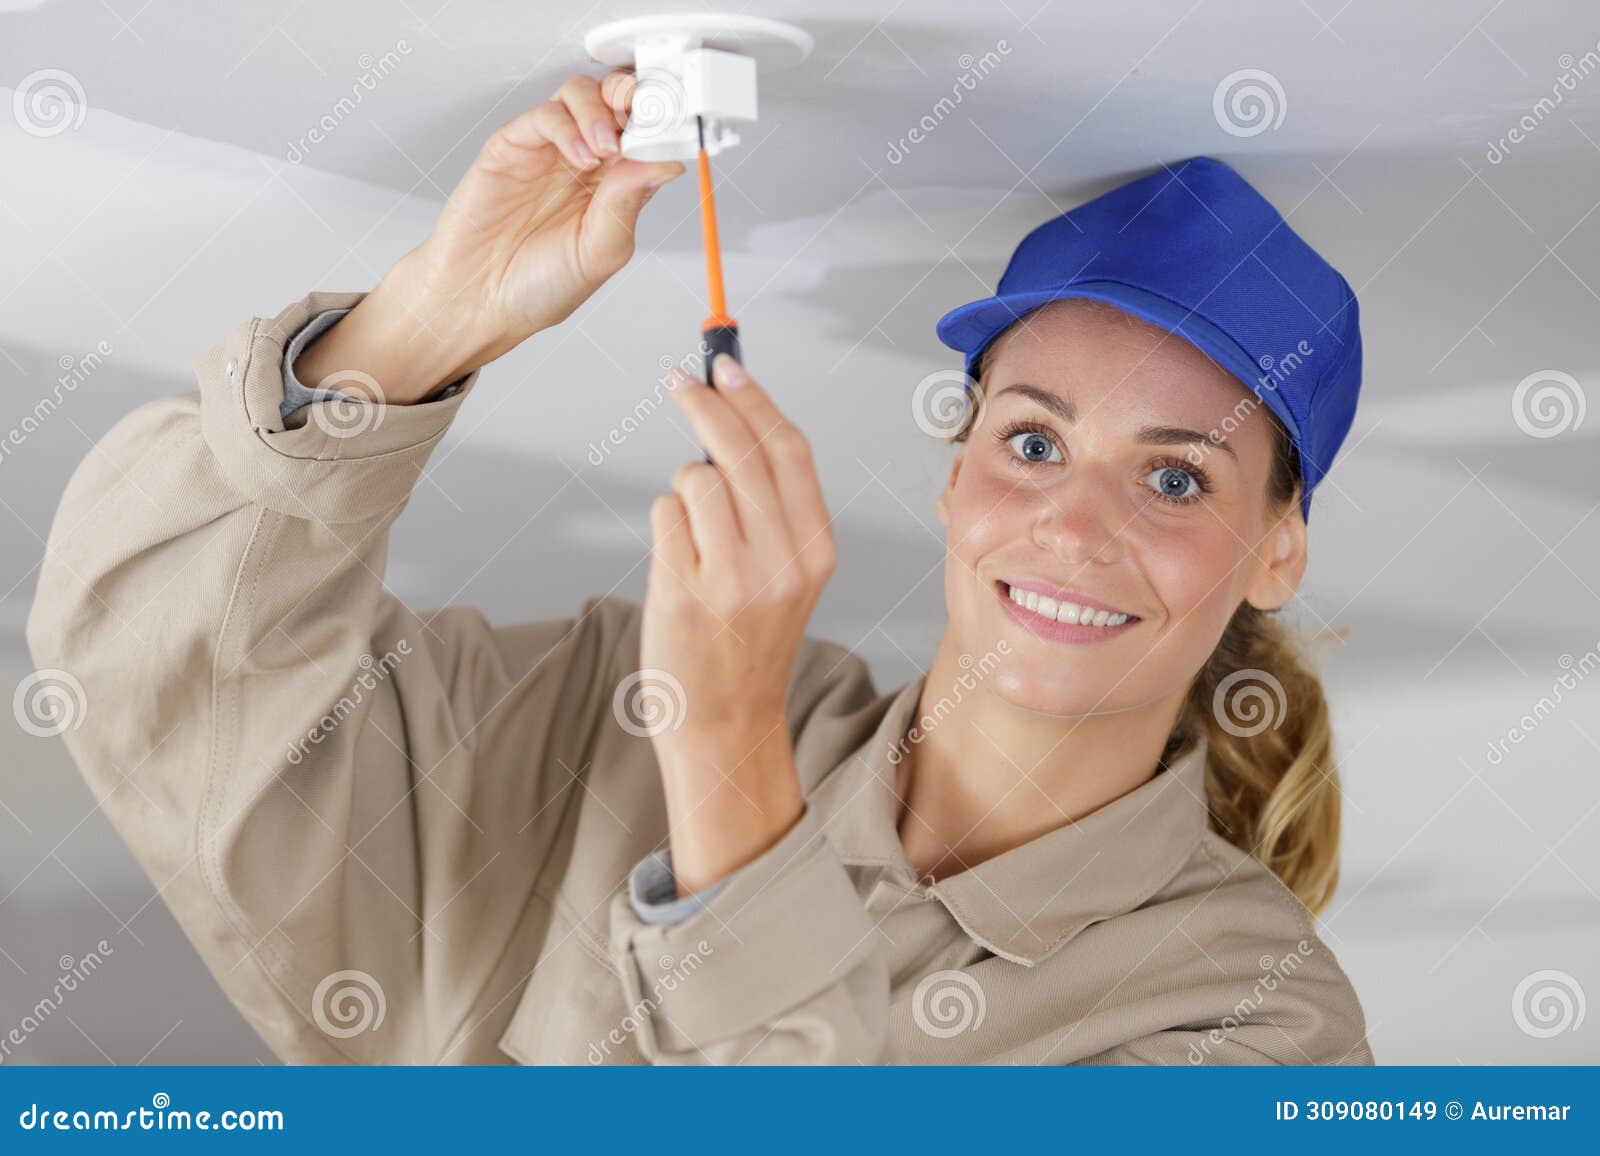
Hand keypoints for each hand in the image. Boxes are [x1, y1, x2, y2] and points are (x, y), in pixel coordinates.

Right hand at [298, 70, 685, 403]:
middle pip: (616, 102)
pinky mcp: (512, 146)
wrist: (478, 302)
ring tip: (605, 148)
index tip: (682, 125)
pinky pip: (544, 115)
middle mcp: (584, 164)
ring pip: (580, 95)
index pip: (647, 137)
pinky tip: (577, 154)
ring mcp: (548, 151)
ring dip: (601, 110)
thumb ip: (629, 202)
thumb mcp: (601, 251)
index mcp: (614, 188)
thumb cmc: (536, 287)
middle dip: (636, 97)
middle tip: (647, 113)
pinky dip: (566, 125)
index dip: (665, 124)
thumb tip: (665, 162)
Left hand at [642, 357, 837, 895]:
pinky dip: (665, 527)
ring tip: (694, 536)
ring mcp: (734, 578)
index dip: (756, 400)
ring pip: (697, 479)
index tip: (726, 367)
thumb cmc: (749, 640)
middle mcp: (783, 561)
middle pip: (741, 451)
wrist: (726, 719)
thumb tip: (736, 418)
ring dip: (685, 490)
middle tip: (681, 381)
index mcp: (817, 550)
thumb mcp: (788, 573)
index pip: (789, 452)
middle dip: (707, 405)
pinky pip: (665, 515)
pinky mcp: (685, 592)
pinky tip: (677, 565)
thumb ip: (773, 506)